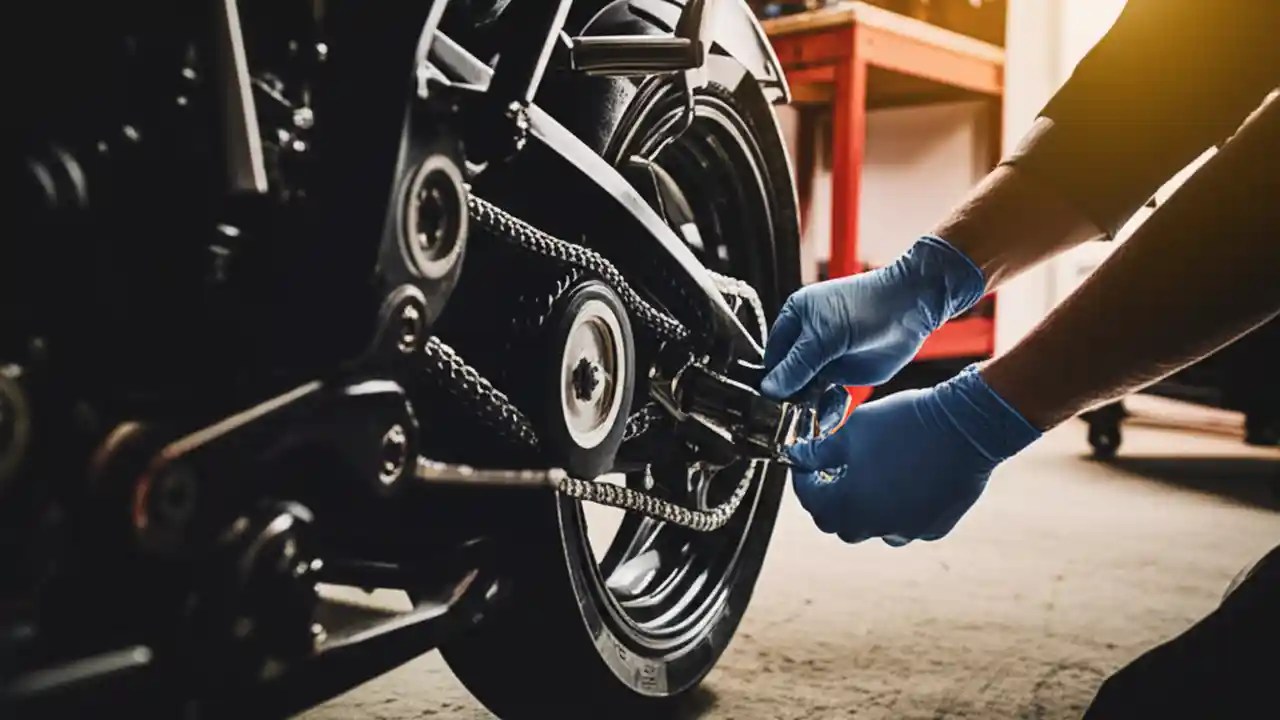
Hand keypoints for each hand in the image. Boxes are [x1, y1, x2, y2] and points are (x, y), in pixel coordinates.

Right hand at [761, 236, 984, 399]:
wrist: (910, 309)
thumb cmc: (866, 308)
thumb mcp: (826, 335)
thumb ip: (798, 365)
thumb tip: (768, 389)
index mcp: (794, 318)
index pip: (773, 356)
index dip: (771, 379)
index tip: (770, 404)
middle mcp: (806, 338)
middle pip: (786, 373)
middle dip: (787, 394)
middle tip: (787, 417)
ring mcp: (823, 356)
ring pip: (804, 386)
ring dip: (804, 403)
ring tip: (805, 418)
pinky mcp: (842, 372)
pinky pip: (824, 394)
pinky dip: (822, 406)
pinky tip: (822, 414)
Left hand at [787, 366, 1040, 544]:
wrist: (965, 425)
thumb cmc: (905, 423)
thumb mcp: (852, 429)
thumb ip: (818, 450)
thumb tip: (798, 456)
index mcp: (848, 505)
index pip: (810, 500)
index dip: (803, 479)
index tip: (805, 463)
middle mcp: (875, 526)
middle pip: (838, 522)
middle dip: (829, 498)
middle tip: (833, 471)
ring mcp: (907, 530)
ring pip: (873, 528)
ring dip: (863, 509)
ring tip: (868, 478)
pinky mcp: (934, 528)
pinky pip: (906, 525)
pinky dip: (897, 510)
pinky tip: (902, 483)